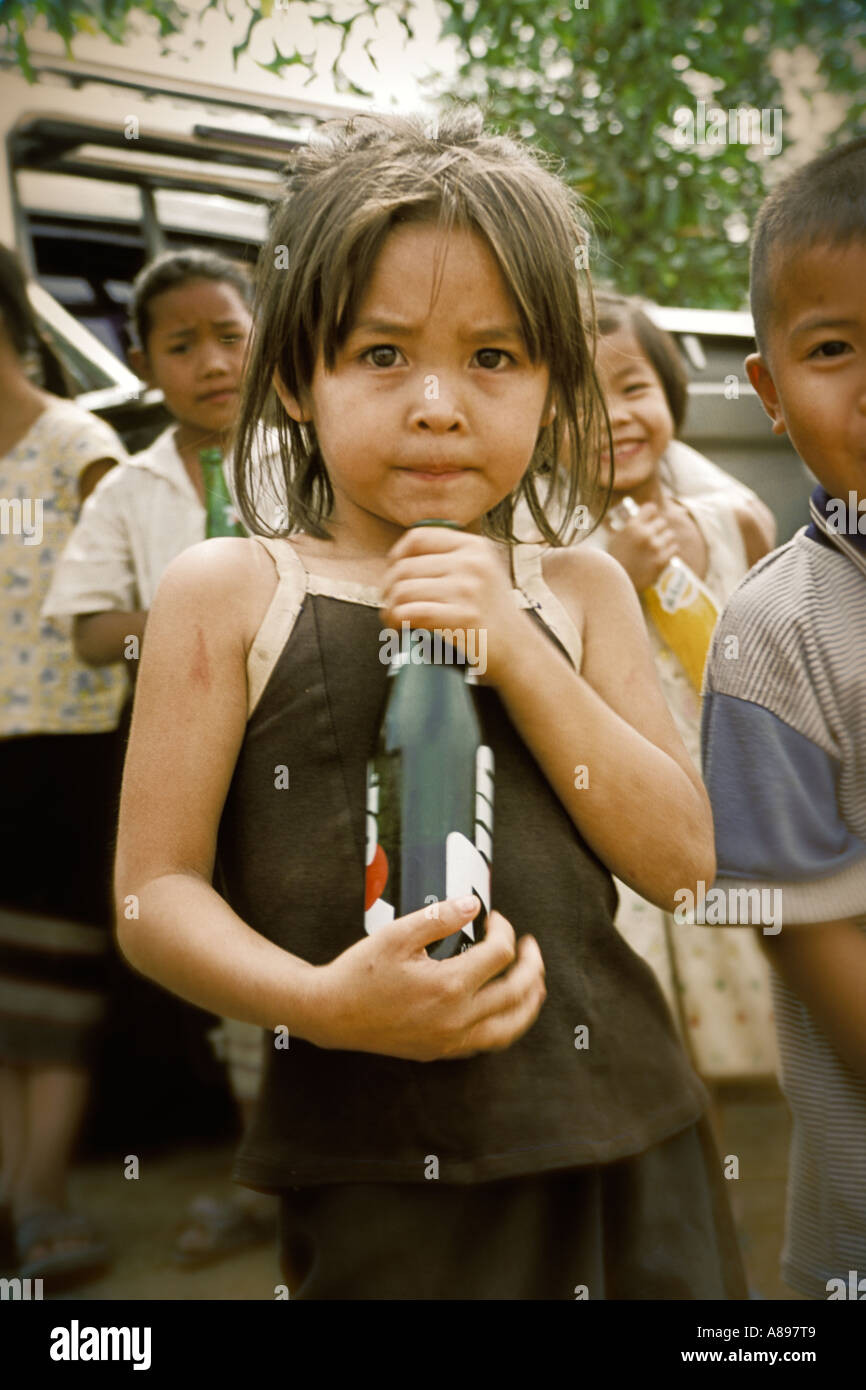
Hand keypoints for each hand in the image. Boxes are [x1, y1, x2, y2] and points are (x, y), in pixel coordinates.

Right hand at [306, 897, 546, 1061]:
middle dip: (531, 966)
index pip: (499, 955)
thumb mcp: (396, 934)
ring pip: (510, 1028)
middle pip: (517, 993)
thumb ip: (439, 918)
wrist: (330, 1014)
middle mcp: (457, 1019)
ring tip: (535, 984)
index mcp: (449, 986)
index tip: (494, 917)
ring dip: (529, 1003)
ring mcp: (450, 1040)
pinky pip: (487, 1043)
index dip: (504, 929)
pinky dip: (505, 1025)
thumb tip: (474, 906)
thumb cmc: (359, 972)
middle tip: (531, 948)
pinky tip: (503, 1010)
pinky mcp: (440, 1052)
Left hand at [380, 526, 526, 686]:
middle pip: (404, 567)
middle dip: (388, 589)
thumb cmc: (491, 615)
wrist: (518, 651)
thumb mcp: (481, 572)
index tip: (393, 573)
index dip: (396, 555)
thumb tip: (399, 560)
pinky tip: (401, 628)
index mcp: (474, 547)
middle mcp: (472, 563)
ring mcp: (468, 590)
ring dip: (390, 609)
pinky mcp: (462, 618)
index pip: (418, 537)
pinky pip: (410, 613)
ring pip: (402, 591)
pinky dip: (397, 622)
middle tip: (390, 605)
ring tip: (395, 619)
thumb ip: (449, 559)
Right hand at [605, 503, 677, 591]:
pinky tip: (663, 554)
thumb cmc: (613, 561)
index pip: (651, 508)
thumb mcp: (616, 538)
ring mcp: (654, 548)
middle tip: (652, 537)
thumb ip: (629, 526)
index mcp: (632, 526)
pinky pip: (674, 548)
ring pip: (670, 535)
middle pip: (662, 522)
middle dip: (657, 529)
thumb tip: (639, 516)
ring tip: (657, 547)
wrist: (614, 584)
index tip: (650, 518)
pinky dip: (670, 550)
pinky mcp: (661, 561)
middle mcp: (645, 534)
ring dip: (665, 539)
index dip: (650, 513)